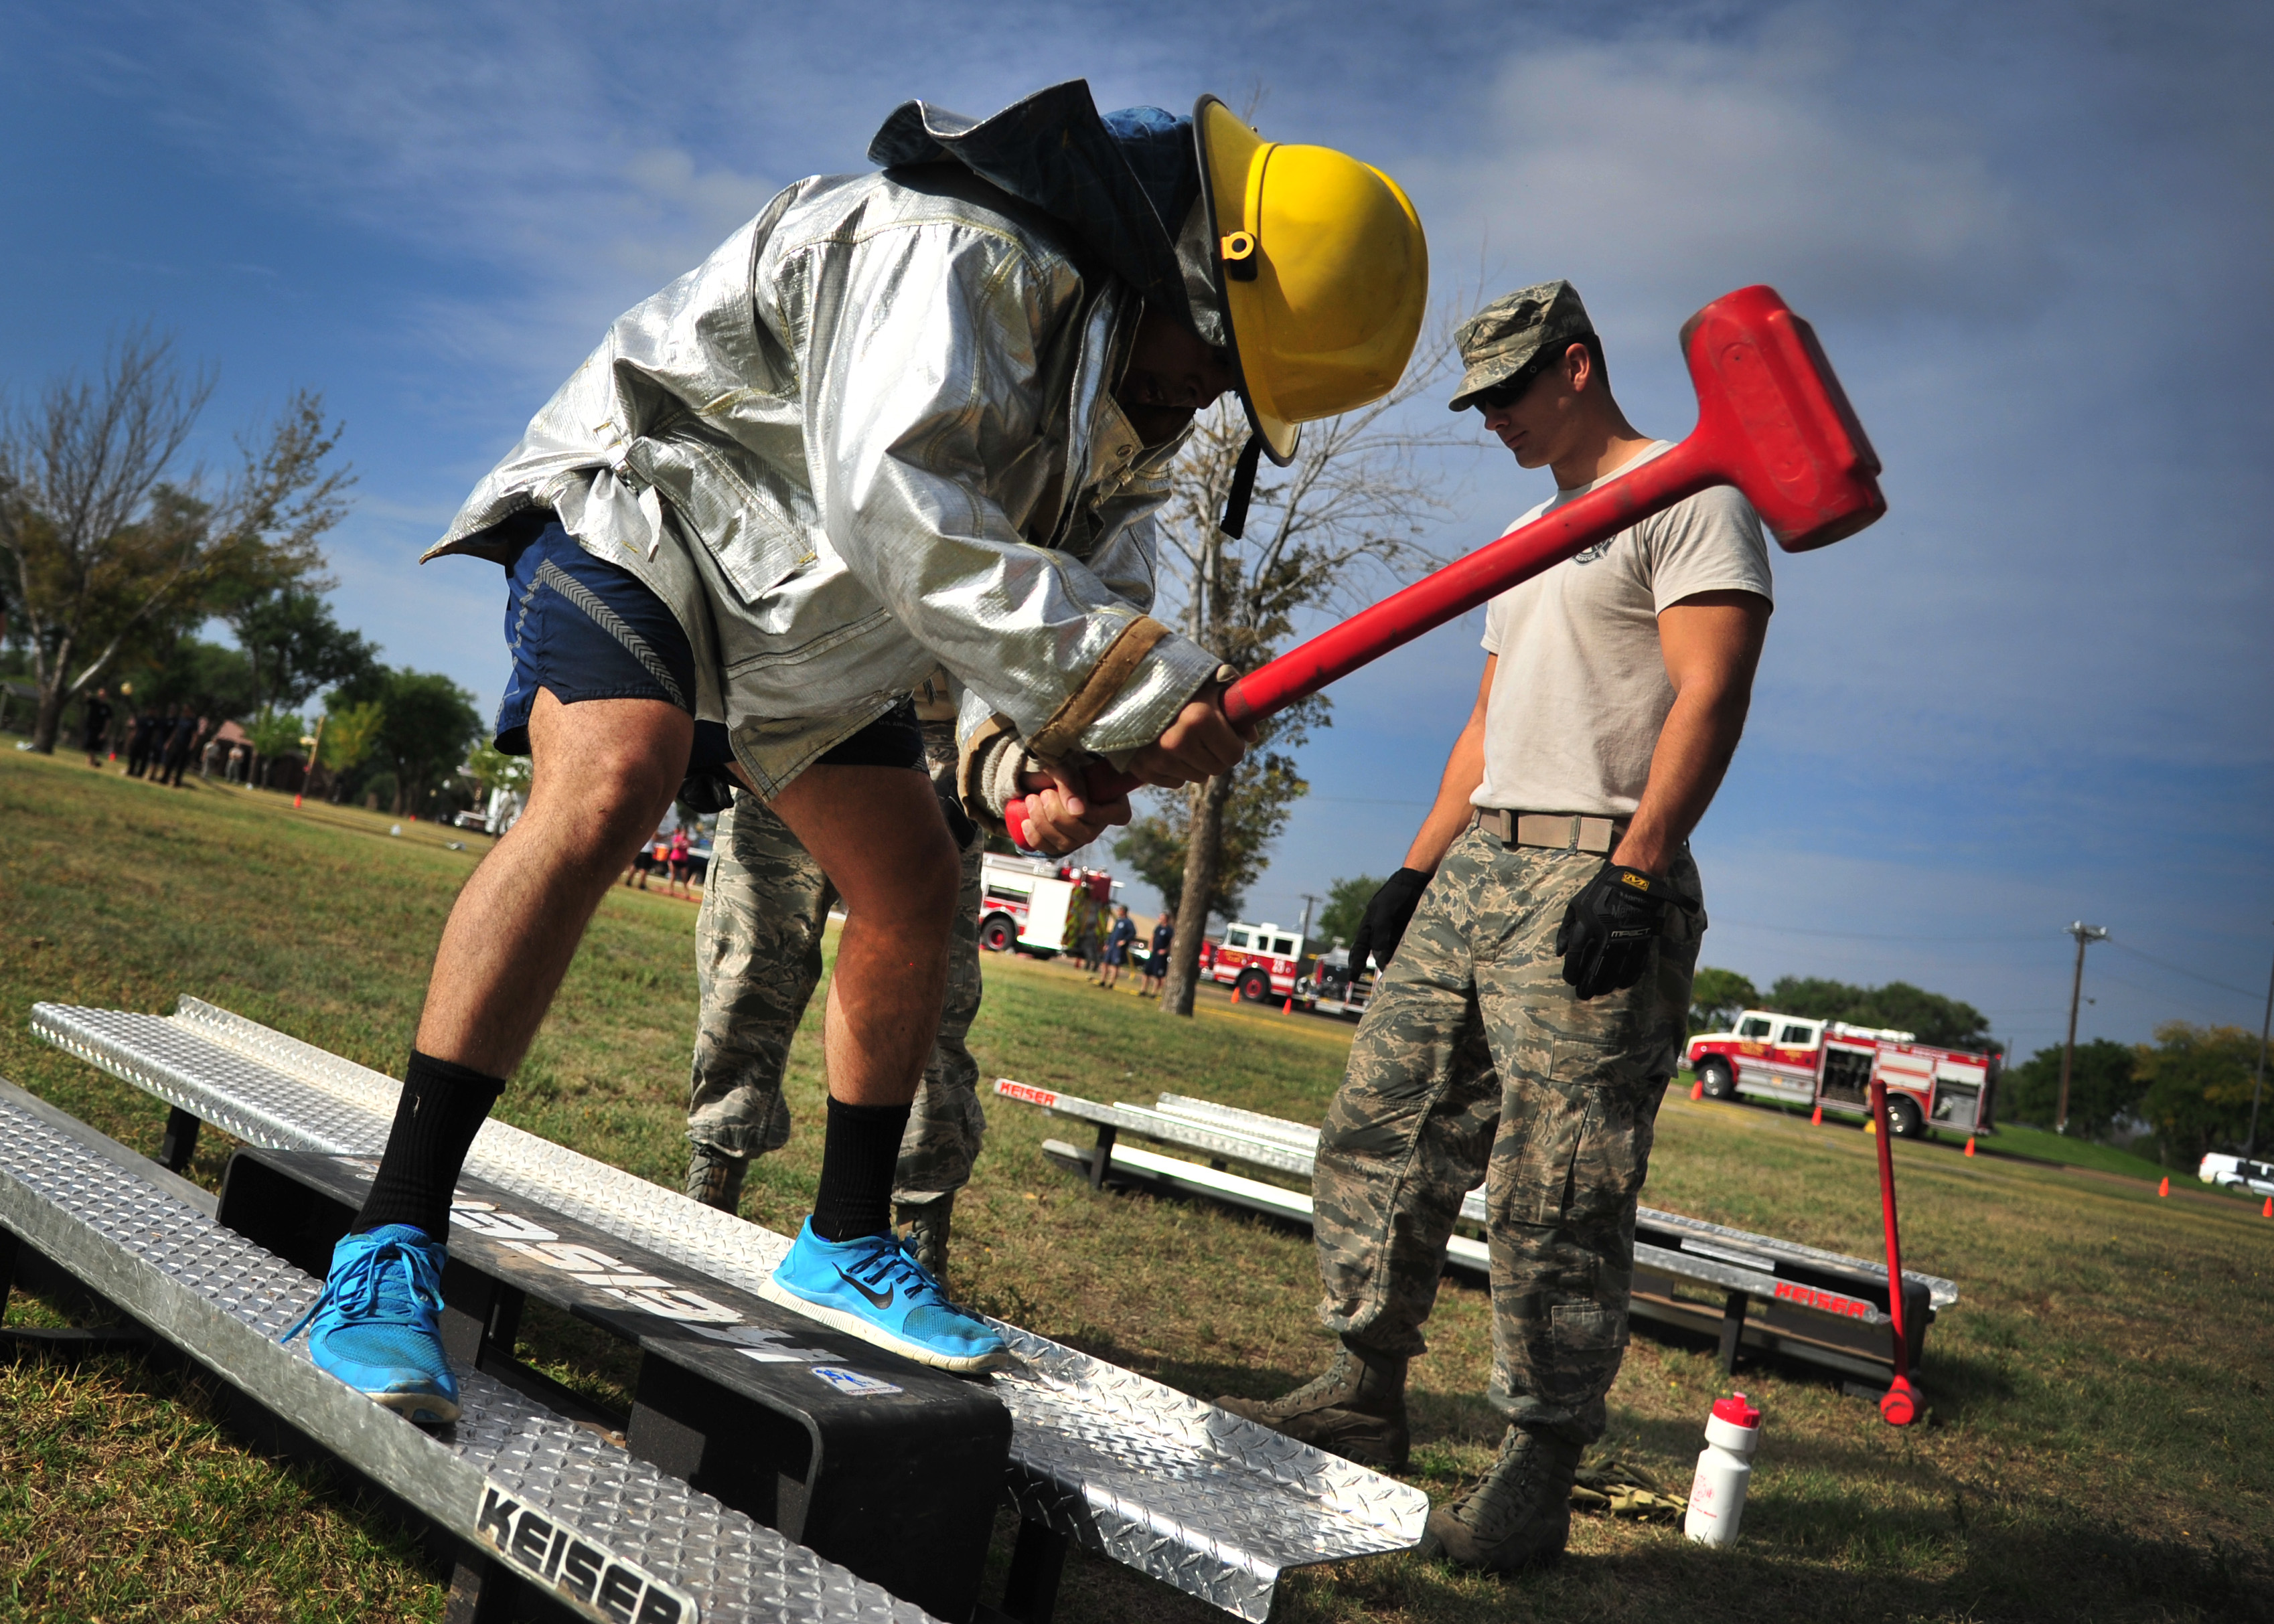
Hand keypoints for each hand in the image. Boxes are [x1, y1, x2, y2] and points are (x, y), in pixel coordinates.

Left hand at [1014, 765, 1131, 854]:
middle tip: (1044, 793)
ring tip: (1032, 800)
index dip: (1095, 813)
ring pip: (1066, 843)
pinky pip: (1050, 849)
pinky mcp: (1061, 844)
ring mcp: (1080, 837)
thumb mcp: (1065, 766)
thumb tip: (1076, 809)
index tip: (1073, 801)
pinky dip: (1035, 837)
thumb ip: (1071, 782)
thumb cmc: (1061, 768)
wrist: (1040, 777)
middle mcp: (1099, 824)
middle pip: (1086, 833)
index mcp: (1113, 802)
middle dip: (1059, 814)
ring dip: (1043, 822)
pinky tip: (1026, 822)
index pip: (1119, 816)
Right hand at [1126, 691, 1253, 786]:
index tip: (1228, 733)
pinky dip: (1176, 769)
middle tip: (1206, 735)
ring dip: (1197, 762)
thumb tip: (1251, 736)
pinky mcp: (1142, 768)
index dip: (1235, 744)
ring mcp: (1158, 757)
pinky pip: (1175, 782)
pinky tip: (1167, 746)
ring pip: (1197, 777)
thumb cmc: (1178, 679)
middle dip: (1217, 754)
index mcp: (1200, 718)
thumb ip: (1236, 703)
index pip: (1234, 754)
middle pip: (1217, 769)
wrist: (1127, 683)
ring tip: (1185, 737)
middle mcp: (1178, 741)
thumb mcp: (1210, 681)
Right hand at [1350, 867, 1431, 973]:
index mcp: (1369, 927)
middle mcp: (1382, 933)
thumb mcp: (1384, 912)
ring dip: (1395, 964)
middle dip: (1380, 967)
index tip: (1353, 977)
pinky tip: (1414, 965)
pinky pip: (1408, 949)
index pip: (1359, 948)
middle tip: (1383, 983)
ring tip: (1400, 977)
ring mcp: (1396, 934)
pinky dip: (1409, 958)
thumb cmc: (1396, 894)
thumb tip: (1380, 956)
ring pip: (1393, 954)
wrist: (1417, 881)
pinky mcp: (1411, 934)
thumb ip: (1381, 933)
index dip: (1355, 963)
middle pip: (1378, 954)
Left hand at [1554, 863, 1666, 999]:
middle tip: (1583, 995)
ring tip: (1599, 991)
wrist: (1633, 881)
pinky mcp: (1641, 941)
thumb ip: (1565, 929)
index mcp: (1586, 926)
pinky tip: (1621, 984)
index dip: (1570, 971)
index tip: (1570, 979)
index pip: (1574, 956)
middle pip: (1593, 970)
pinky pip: (1635, 966)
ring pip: (1614, 972)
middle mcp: (1604, 936)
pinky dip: (1628, 978)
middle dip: (1586, 986)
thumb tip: (1558, 952)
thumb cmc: (1600, 892)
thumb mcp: (1576, 905)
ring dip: (1605, 985)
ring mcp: (1624, 940)